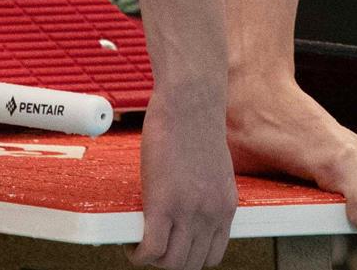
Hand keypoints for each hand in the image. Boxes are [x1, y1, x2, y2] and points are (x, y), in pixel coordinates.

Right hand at [132, 95, 236, 269]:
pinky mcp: (163, 204)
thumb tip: (186, 207)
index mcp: (226, 208)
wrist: (190, 103)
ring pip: (170, 263)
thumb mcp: (213, 170)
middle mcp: (211, 215)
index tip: (173, 249)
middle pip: (189, 265)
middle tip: (150, 246)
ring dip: (151, 260)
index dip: (189, 258)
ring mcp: (188, 212)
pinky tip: (130, 245)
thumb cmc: (196, 125)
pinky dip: (137, 254)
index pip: (211, 256)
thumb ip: (205, 194)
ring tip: (138, 245)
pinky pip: (151, 249)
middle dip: (168, 261)